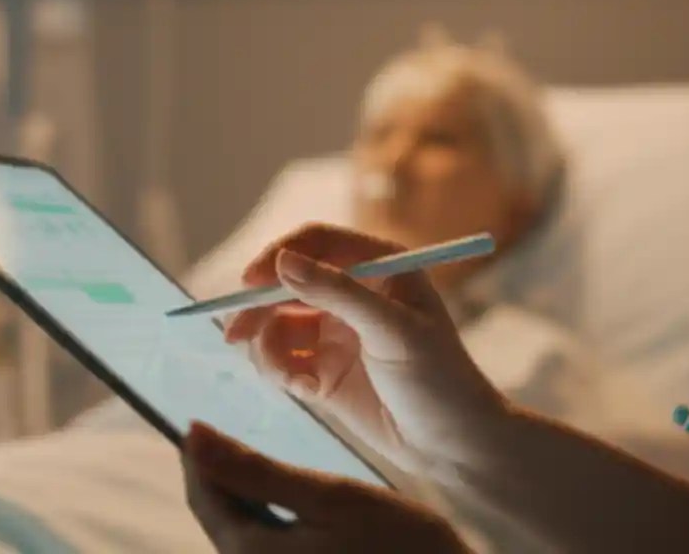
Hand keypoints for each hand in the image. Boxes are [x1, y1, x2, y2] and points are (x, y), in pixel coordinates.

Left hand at [182, 421, 469, 553]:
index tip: (197, 415)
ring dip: (238, 493)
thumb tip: (192, 435)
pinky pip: (262, 544)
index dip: (196, 454)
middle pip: (217, 517)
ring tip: (248, 454)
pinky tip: (279, 494)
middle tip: (221, 429)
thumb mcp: (326, 496)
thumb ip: (253, 470)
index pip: (203, 498)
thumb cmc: (396, 543)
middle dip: (215, 473)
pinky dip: (261, 513)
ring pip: (238, 531)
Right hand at [224, 223, 506, 475]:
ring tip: (289, 379)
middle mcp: (351, 293)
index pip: (316, 242)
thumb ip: (336, 292)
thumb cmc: (438, 379)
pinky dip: (280, 373)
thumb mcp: (392, 330)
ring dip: (268, 349)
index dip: (278, 256)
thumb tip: (282, 261)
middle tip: (234, 334)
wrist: (454, 446)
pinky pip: (279, 358)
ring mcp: (333, 331)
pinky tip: (308, 392)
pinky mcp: (320, 368)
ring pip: (273, 323)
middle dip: (257, 309)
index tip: (249, 282)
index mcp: (379, 267)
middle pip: (284, 282)